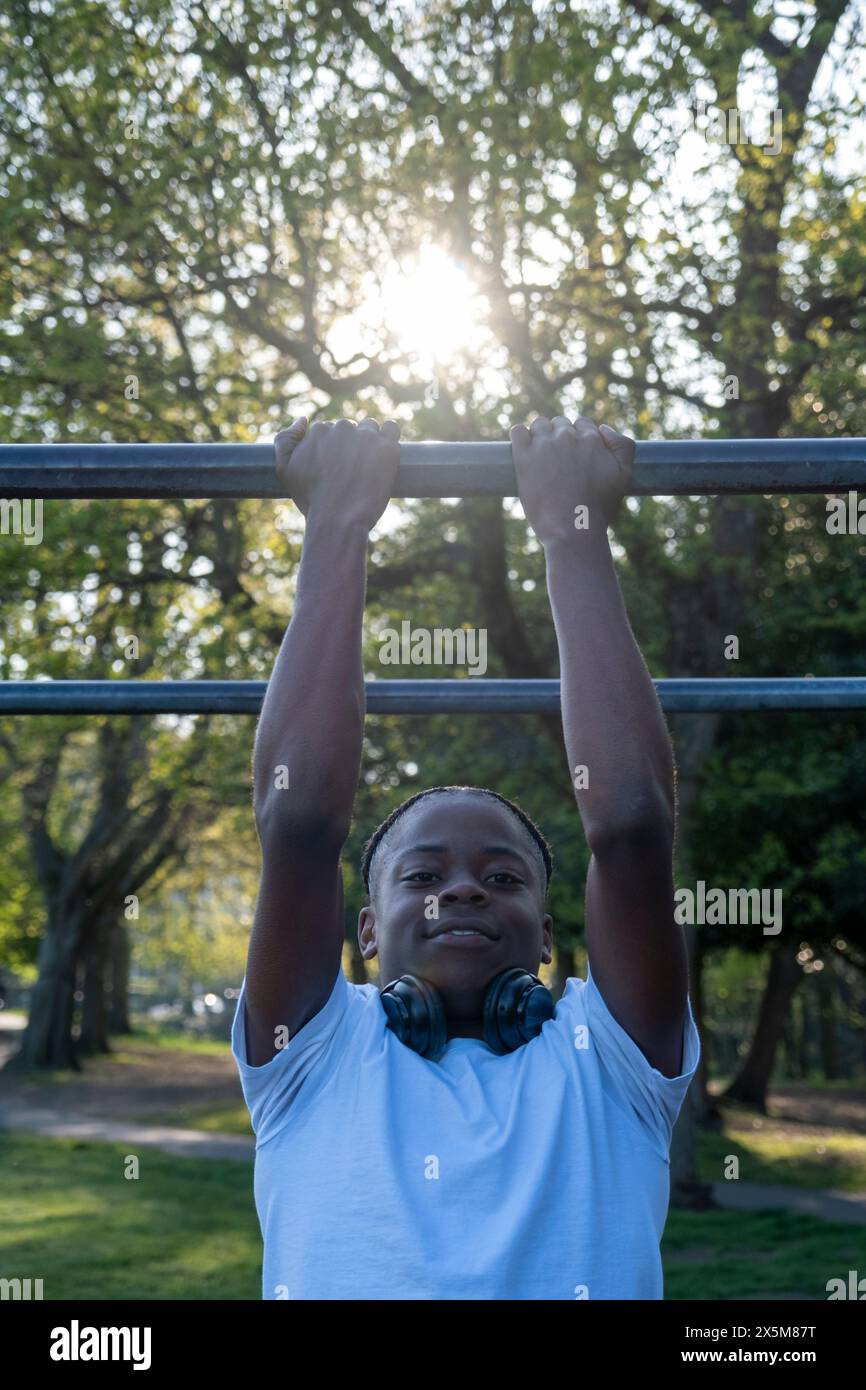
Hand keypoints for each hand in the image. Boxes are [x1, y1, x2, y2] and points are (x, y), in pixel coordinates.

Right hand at [275, 416, 400, 530]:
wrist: (339, 519)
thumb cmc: (312, 499)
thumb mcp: (285, 470)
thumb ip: (285, 440)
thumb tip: (303, 420)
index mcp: (319, 431)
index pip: (328, 430)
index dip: (331, 448)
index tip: (335, 465)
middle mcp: (342, 428)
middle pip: (349, 428)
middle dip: (350, 443)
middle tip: (351, 469)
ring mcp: (366, 437)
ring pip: (370, 427)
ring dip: (369, 439)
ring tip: (368, 464)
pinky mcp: (386, 447)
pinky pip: (392, 428)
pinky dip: (390, 435)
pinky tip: (385, 449)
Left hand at [509, 415, 633, 544]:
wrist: (573, 529)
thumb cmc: (598, 508)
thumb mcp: (624, 475)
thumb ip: (623, 446)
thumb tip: (603, 428)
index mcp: (591, 439)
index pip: (582, 424)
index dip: (578, 438)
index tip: (574, 455)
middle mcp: (568, 437)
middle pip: (560, 423)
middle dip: (559, 437)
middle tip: (557, 461)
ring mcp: (544, 445)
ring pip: (539, 424)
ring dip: (540, 435)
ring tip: (540, 457)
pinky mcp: (523, 457)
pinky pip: (517, 432)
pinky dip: (520, 437)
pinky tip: (523, 451)